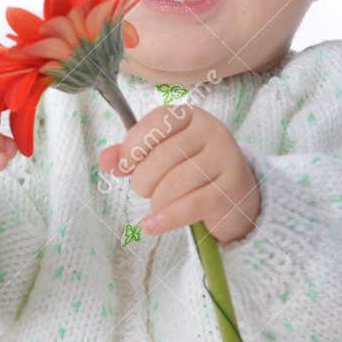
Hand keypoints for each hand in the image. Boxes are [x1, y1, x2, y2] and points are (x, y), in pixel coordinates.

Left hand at [98, 104, 259, 243]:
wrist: (235, 195)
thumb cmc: (191, 170)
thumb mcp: (159, 155)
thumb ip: (130, 155)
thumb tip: (106, 160)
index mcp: (190, 115)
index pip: (156, 122)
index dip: (133, 146)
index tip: (124, 167)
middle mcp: (212, 130)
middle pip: (163, 156)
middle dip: (143, 181)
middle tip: (145, 191)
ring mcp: (226, 158)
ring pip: (176, 183)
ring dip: (156, 201)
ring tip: (156, 207)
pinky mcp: (233, 188)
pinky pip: (192, 205)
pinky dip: (167, 219)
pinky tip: (151, 226)